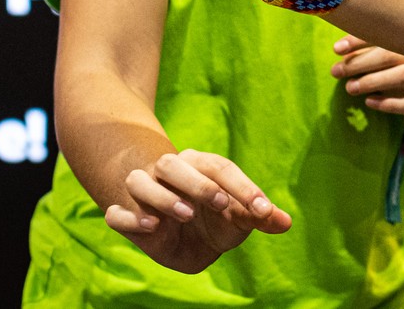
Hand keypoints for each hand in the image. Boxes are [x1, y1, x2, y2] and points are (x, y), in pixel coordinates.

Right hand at [103, 148, 291, 273]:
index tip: (262, 210)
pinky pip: (116, 212)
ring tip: (185, 214)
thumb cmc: (212, 220)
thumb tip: (286, 223)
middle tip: (223, 205)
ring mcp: (144, 191)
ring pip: (141, 181)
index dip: (243, 188)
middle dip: (200, 184)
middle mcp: (170, 172)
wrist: (179, 237)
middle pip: (177, 165)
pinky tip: (151, 227)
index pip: (221, 168)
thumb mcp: (237, 221)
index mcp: (201, 166)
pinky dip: (129, 216)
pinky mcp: (125, 215)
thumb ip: (258, 218)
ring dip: (162, 196)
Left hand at [331, 35, 403, 136]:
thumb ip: (373, 60)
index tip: (337, 48)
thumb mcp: (393, 70)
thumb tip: (341, 54)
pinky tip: (369, 102)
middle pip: (396, 53)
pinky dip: (389, 102)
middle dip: (363, 62)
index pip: (388, 36)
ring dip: (375, 81)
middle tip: (337, 71)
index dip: (361, 40)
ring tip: (351, 88)